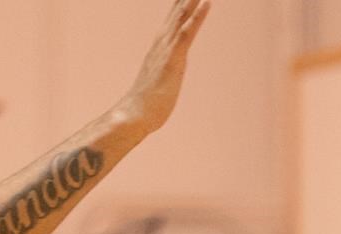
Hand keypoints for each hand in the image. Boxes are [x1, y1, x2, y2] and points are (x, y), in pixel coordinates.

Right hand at [118, 0, 209, 134]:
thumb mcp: (159, 83)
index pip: (174, 17)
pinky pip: (187, 32)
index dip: (182, 1)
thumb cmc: (146, 104)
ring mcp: (167, 48)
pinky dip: (197, 16)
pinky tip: (206, 2)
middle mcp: (162, 42)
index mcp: (160, 46)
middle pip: (178, 10)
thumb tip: (163, 78)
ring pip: (183, 15)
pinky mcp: (174, 58)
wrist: (135, 115)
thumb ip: (162, 75)